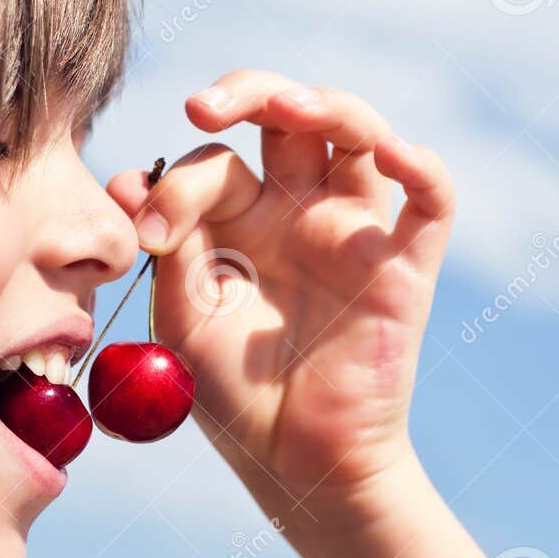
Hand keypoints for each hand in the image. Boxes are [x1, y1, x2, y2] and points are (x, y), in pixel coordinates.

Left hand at [107, 69, 454, 527]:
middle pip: (288, 115)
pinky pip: (431, 198)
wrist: (297, 465)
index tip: (146, 233)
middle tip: (203, 106)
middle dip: (249, 92)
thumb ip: (168, 246)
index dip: (177, 186)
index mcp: (241, 220)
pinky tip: (392, 153)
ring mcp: (355, 231)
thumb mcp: (183, 317)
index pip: (214, 164)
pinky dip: (420, 165)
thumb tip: (127, 179)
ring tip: (288, 105)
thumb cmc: (235, 395)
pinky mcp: (405, 264)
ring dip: (327, 104)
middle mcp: (299, 211)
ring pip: (357, 133)